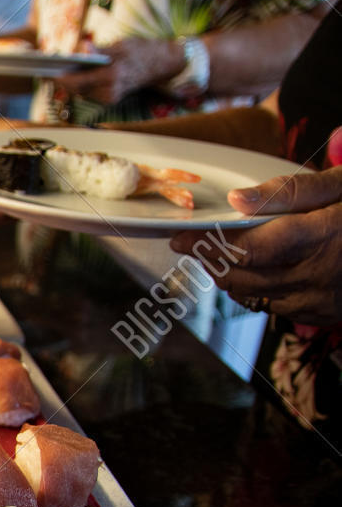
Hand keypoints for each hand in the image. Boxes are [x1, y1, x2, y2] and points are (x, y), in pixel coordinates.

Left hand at [55, 37, 184, 105]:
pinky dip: (81, 85)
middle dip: (62, 79)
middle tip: (47, 69)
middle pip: (76, 89)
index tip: (47, 71)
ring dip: (70, 83)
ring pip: (81, 92)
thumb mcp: (120, 45)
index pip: (79, 81)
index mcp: (113, 75)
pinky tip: (75, 76)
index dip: (60, 77)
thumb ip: (99, 50)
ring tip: (59, 70)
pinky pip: (89, 94)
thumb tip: (82, 49)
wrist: (161, 65)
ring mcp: (111, 98)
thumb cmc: (141, 51)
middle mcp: (110, 91)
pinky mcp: (110, 100)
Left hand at [170, 167, 341, 326]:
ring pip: (252, 294)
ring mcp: (321, 301)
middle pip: (241, 275)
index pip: (246, 249)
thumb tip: (236, 200)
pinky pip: (274, 304)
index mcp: (324, 237)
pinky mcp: (325, 315)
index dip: (207, 244)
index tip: (180, 235)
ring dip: (228, 275)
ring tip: (216, 253)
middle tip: (191, 241)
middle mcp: (319, 276)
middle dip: (210, 259)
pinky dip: (255, 287)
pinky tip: (254, 269)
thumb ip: (290, 191)